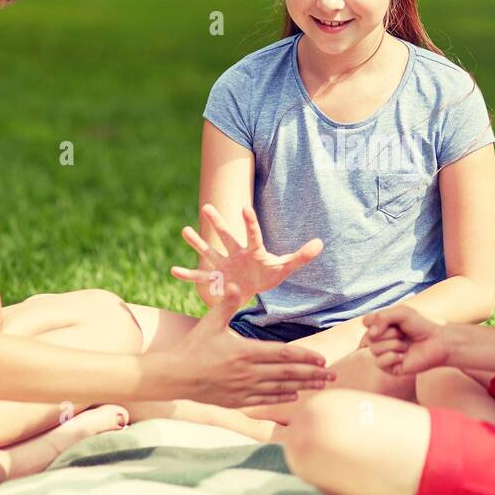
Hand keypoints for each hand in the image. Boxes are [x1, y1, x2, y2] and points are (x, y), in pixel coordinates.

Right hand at [170, 283, 333, 407]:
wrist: (175, 376)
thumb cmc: (193, 347)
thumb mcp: (210, 323)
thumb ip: (226, 304)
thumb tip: (234, 284)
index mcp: (246, 352)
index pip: (284, 355)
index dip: (305, 357)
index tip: (322, 359)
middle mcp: (249, 372)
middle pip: (288, 373)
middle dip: (312, 374)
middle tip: (332, 375)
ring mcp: (244, 389)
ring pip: (280, 388)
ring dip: (303, 387)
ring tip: (321, 386)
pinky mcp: (237, 400)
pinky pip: (265, 399)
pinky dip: (282, 398)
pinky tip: (294, 396)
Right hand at [172, 204, 322, 303]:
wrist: (253, 287)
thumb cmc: (269, 275)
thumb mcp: (285, 267)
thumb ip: (301, 256)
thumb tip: (320, 243)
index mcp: (254, 251)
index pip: (253, 235)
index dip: (250, 223)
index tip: (245, 207)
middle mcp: (236, 254)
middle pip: (227, 237)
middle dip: (218, 223)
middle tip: (207, 206)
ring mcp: (224, 265)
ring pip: (210, 252)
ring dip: (198, 243)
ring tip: (185, 230)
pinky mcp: (217, 278)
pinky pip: (200, 277)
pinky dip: (188, 275)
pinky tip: (173, 270)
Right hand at [360, 305, 451, 375]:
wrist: (438, 342)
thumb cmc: (421, 326)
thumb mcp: (401, 313)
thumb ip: (382, 317)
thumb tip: (371, 333)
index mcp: (382, 327)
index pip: (367, 322)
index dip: (379, 320)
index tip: (396, 321)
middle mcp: (381, 341)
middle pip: (370, 336)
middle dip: (390, 333)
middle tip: (404, 334)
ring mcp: (385, 355)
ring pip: (374, 349)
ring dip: (394, 344)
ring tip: (406, 346)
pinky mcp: (390, 368)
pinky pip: (379, 362)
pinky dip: (392, 357)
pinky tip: (404, 356)